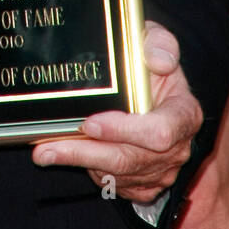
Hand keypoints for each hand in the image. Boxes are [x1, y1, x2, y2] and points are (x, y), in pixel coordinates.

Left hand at [31, 21, 201, 202]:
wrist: (153, 91)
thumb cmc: (150, 65)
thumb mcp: (157, 43)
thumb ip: (160, 44)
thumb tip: (158, 61)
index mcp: (184, 114)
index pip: (160, 132)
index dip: (124, 130)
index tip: (91, 122)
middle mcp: (176, 149)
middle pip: (128, 159)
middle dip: (85, 153)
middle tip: (49, 146)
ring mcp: (159, 170)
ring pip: (115, 174)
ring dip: (77, 162)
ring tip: (44, 151)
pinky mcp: (142, 184)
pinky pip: (112, 183)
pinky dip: (86, 170)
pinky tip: (63, 155)